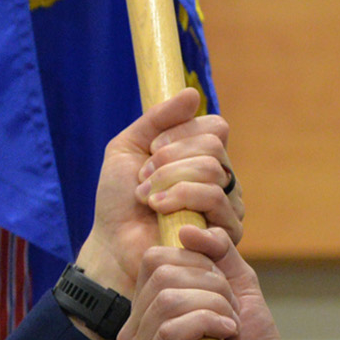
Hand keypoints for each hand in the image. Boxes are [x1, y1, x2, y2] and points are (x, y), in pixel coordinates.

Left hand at [77, 90, 243, 300]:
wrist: (112, 245)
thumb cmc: (119, 200)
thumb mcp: (128, 148)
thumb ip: (157, 119)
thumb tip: (192, 94)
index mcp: (205, 158)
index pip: (215, 128)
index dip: (180, 134)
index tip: (150, 150)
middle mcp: (223, 181)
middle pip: (213, 149)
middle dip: (170, 161)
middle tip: (143, 181)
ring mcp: (227, 208)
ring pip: (214, 174)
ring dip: (171, 183)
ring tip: (147, 201)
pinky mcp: (226, 236)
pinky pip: (218, 205)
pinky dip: (182, 202)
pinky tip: (160, 214)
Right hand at [121, 223, 304, 339]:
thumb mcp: (238, 284)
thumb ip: (218, 250)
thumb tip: (187, 228)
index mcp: (147, 306)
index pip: (155, 259)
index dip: (199, 264)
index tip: (224, 290)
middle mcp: (135, 329)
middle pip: (162, 276)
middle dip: (212, 286)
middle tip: (231, 312)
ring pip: (167, 301)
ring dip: (214, 307)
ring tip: (230, 327)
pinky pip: (171, 330)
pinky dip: (208, 324)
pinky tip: (226, 336)